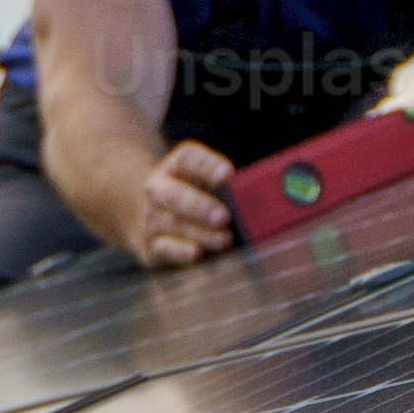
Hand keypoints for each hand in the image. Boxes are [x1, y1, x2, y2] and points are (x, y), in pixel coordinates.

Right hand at [121, 142, 239, 266]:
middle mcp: (158, 189)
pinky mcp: (151, 246)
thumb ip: (230, 185)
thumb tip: (270, 195)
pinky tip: (196, 253)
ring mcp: (152, 218)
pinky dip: (180, 251)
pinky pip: (164, 248)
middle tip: (224, 217)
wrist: (143, 212)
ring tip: (225, 239)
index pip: (188, 158)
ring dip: (201, 233)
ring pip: (174, 225)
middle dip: (200, 206)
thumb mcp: (202, 180)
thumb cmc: (190, 195)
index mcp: (175, 166)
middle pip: (176, 195)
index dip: (208, 165)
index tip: (228, 174)